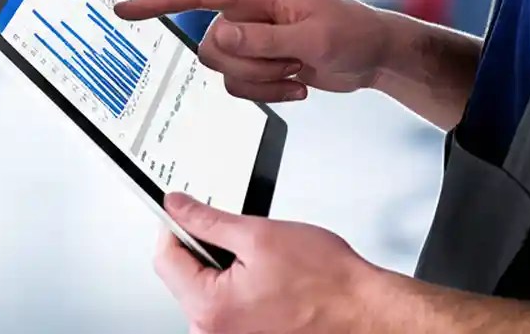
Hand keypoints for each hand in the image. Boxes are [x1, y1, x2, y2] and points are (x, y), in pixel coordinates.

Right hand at [116, 0, 394, 102]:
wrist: (374, 56)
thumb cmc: (352, 34)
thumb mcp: (312, 37)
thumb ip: (262, 39)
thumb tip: (217, 36)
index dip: (157, 4)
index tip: (124, 11)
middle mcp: (246, 12)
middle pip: (210, 47)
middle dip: (247, 65)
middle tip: (289, 61)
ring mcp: (251, 38)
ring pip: (223, 71)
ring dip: (261, 81)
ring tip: (298, 71)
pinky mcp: (258, 60)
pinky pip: (240, 87)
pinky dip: (269, 92)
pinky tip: (299, 84)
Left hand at [155, 193, 384, 333]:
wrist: (365, 312)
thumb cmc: (328, 284)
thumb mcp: (259, 235)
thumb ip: (209, 220)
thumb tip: (177, 207)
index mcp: (210, 309)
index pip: (164, 258)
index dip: (174, 226)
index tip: (184, 210)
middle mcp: (213, 333)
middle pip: (182, 276)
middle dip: (203, 248)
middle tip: (237, 236)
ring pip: (204, 290)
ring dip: (222, 269)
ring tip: (259, 262)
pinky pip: (223, 306)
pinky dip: (236, 287)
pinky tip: (264, 280)